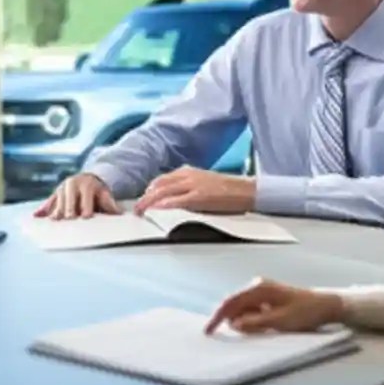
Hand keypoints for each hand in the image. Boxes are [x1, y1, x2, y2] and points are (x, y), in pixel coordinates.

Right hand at [33, 173, 119, 219]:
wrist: (87, 179)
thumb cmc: (98, 191)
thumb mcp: (105, 194)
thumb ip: (110, 204)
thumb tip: (119, 214)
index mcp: (86, 184)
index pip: (86, 198)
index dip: (86, 207)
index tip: (86, 217)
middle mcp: (72, 184)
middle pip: (69, 199)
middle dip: (69, 209)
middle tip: (69, 220)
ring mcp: (62, 189)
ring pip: (58, 201)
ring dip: (56, 211)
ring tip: (54, 222)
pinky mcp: (54, 194)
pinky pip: (48, 202)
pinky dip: (43, 209)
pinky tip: (37, 216)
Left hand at [133, 167, 255, 214]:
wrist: (247, 190)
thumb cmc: (227, 190)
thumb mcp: (202, 182)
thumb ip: (186, 187)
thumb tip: (170, 198)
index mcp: (187, 171)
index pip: (161, 180)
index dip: (149, 191)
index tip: (142, 200)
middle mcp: (187, 175)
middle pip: (158, 185)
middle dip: (145, 198)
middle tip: (136, 210)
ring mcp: (193, 185)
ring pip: (164, 192)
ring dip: (149, 203)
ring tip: (141, 213)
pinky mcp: (200, 196)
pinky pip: (177, 201)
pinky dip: (164, 206)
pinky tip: (156, 211)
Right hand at [204, 278, 343, 334]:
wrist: (327, 305)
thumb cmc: (305, 312)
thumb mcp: (280, 321)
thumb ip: (255, 323)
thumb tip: (234, 325)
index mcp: (258, 288)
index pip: (230, 303)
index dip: (217, 317)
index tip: (208, 331)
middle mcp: (257, 286)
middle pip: (235, 305)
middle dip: (236, 321)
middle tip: (255, 332)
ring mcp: (261, 290)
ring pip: (243, 309)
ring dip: (248, 321)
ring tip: (269, 328)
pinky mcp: (266, 297)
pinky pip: (251, 310)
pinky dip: (254, 320)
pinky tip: (269, 324)